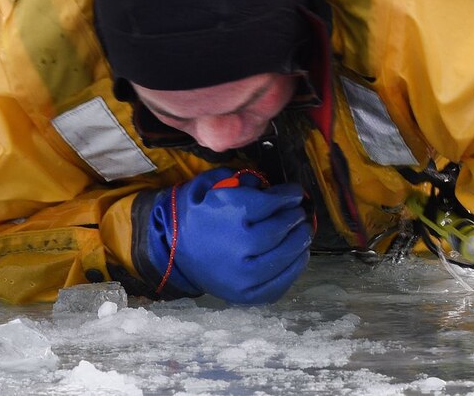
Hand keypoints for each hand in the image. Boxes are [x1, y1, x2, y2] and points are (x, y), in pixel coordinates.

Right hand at [148, 168, 312, 303]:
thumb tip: (270, 185)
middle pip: (282, 229)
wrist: (169, 251)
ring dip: (300, 242)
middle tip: (301, 212)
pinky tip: (298, 255)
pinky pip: (279, 284)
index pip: (274, 203)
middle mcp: (240, 246)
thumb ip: (242, 179)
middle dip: (296, 217)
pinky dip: (294, 269)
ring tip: (304, 231)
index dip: (290, 196)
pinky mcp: (245, 295)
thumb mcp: (211, 185)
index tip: (296, 193)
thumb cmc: (193, 214)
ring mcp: (244, 275)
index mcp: (232, 214)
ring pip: (285, 257)